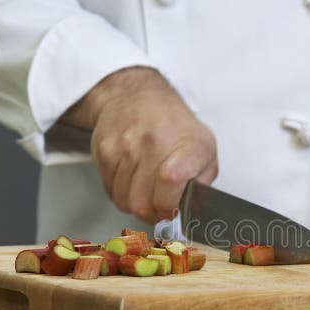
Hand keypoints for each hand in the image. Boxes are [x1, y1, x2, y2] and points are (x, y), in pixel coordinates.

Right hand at [61, 67, 217, 222]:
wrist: (136, 95)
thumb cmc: (175, 126)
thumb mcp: (204, 148)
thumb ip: (203, 182)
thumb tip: (192, 210)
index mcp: (185, 144)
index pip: (171, 181)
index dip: (169, 206)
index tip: (172, 210)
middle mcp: (153, 143)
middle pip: (142, 202)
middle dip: (152, 214)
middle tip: (158, 207)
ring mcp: (125, 146)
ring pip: (124, 200)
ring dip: (135, 203)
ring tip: (146, 191)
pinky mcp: (104, 150)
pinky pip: (109, 190)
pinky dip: (120, 192)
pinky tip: (131, 179)